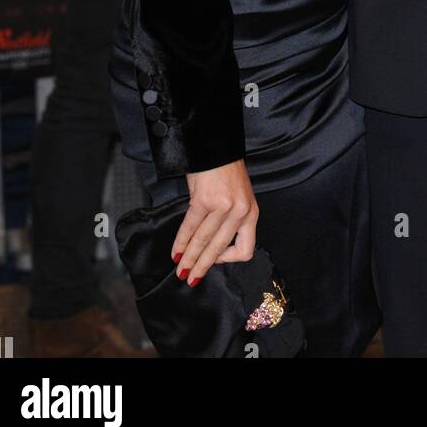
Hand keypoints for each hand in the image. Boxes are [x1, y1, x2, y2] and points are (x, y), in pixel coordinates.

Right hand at [170, 159, 257, 286]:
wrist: (216, 148)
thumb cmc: (225, 173)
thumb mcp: (237, 198)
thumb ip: (230, 221)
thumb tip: (211, 246)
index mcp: (251, 213)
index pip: (245, 249)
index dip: (228, 260)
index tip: (215, 261)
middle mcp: (240, 212)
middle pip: (220, 248)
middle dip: (202, 266)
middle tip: (191, 278)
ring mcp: (223, 206)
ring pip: (203, 241)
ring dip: (189, 257)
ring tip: (180, 269)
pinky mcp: (205, 200)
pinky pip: (190, 227)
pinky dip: (181, 241)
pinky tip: (175, 250)